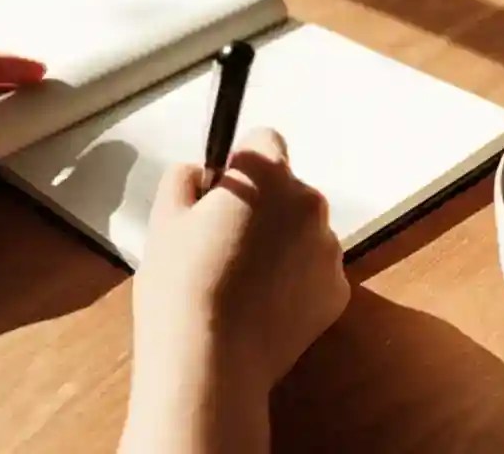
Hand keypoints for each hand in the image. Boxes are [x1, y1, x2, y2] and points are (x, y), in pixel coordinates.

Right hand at [123, 128, 348, 453]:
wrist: (210, 362)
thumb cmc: (181, 286)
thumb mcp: (165, 218)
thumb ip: (185, 178)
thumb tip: (202, 174)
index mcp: (270, 176)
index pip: (264, 140)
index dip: (240, 164)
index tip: (220, 194)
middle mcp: (310, 205)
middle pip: (287, 189)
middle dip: (263, 207)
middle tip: (222, 244)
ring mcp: (329, 250)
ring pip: (302, 232)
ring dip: (281, 244)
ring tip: (240, 282)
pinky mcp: (338, 293)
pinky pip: (313, 272)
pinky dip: (294, 282)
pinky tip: (261, 306)